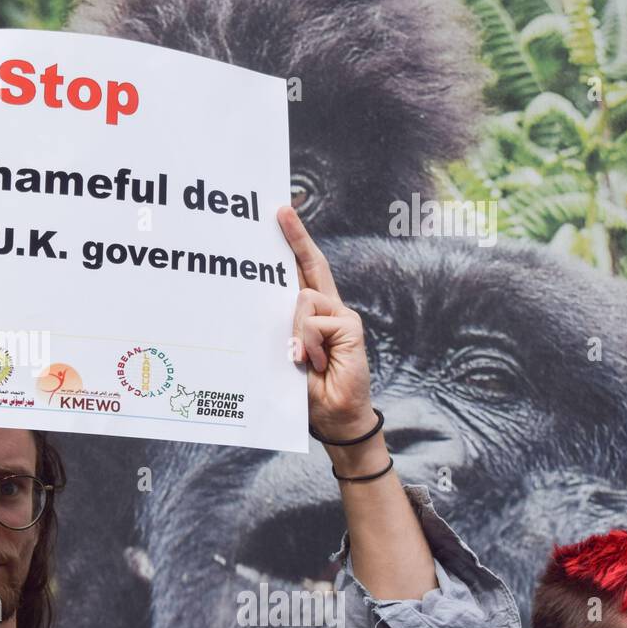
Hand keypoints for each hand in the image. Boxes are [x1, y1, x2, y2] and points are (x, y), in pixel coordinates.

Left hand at [277, 205, 375, 441]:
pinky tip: (317, 362)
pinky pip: (315, 320)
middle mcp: (329, 309)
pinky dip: (308, 343)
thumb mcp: (287, 355)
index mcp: (313, 314)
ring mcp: (342, 316)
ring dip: (294, 332)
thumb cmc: (308, 389)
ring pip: (303, 299)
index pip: (304, 271)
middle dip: (295, 237)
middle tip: (279, 211)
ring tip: (303, 359)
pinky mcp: (350, 327)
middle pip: (312, 265)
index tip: (280, 215)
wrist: (335, 417)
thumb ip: (284, 329)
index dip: (295, 243)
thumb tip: (275, 307)